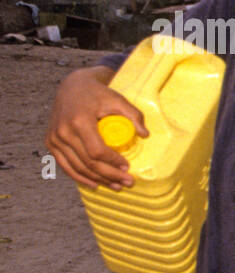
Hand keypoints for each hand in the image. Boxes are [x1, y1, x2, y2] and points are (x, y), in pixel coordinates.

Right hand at [46, 66, 147, 190]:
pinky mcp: (51, 142)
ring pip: (77, 167)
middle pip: (88, 163)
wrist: (72, 86)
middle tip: (128, 183)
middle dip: (110, 175)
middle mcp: (63, 132)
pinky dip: (79, 177)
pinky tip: (94, 184)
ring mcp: (54, 138)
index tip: (128, 167)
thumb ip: (133, 115)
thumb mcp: (117, 100)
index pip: (97, 151)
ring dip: (97, 180)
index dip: (113, 163)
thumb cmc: (98, 94)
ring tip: (116, 186)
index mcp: (79, 122)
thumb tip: (145, 135)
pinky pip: (65, 165)